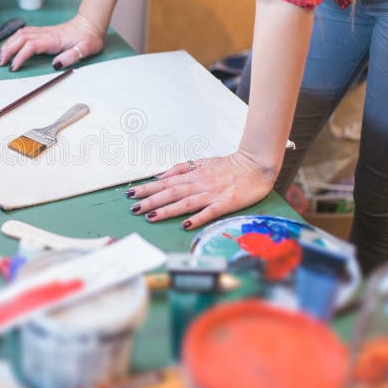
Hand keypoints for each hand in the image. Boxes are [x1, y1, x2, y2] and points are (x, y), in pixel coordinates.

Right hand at [0, 13, 104, 70]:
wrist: (90, 24)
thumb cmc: (89, 38)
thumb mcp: (85, 49)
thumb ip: (71, 56)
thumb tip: (55, 64)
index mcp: (53, 39)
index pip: (30, 46)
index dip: (20, 56)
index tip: (14, 66)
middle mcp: (45, 34)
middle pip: (20, 38)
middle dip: (8, 50)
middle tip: (0, 63)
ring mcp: (43, 31)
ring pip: (20, 34)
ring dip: (8, 44)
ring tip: (1, 56)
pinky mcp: (43, 32)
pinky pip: (24, 33)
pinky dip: (14, 39)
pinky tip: (10, 45)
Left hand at [125, 151, 276, 229]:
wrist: (257, 166)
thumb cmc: (228, 166)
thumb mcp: (202, 162)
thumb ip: (181, 169)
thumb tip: (160, 176)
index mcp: (193, 174)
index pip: (165, 182)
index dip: (147, 188)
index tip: (130, 194)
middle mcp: (200, 183)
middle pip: (171, 192)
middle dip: (151, 200)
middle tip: (133, 208)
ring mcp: (213, 194)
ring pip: (186, 202)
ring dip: (167, 210)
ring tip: (150, 216)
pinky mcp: (227, 203)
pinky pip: (210, 211)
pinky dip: (197, 218)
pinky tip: (185, 224)